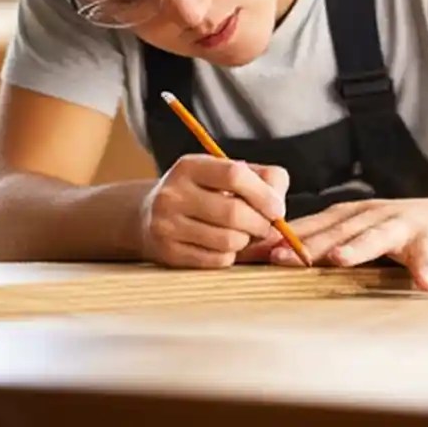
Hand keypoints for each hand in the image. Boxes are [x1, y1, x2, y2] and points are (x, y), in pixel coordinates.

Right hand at [139, 155, 289, 268]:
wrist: (148, 216)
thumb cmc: (203, 192)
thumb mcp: (226, 173)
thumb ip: (263, 179)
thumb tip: (279, 207)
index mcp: (190, 166)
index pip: (235, 175)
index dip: (263, 194)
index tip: (277, 209)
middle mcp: (173, 193)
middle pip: (234, 213)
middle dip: (260, 224)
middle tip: (265, 227)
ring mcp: (167, 224)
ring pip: (228, 240)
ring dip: (245, 241)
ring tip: (241, 234)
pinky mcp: (168, 252)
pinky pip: (216, 260)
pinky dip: (229, 255)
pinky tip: (223, 246)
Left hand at [270, 192, 427, 290]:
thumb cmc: (393, 231)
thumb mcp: (353, 232)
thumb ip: (320, 242)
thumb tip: (270, 257)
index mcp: (344, 215)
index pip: (306, 227)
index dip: (278, 239)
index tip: (248, 253)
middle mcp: (367, 215)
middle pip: (332, 231)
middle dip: (304, 245)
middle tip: (277, 258)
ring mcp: (398, 224)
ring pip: (374, 236)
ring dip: (356, 248)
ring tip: (338, 260)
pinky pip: (425, 254)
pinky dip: (425, 268)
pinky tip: (425, 284)